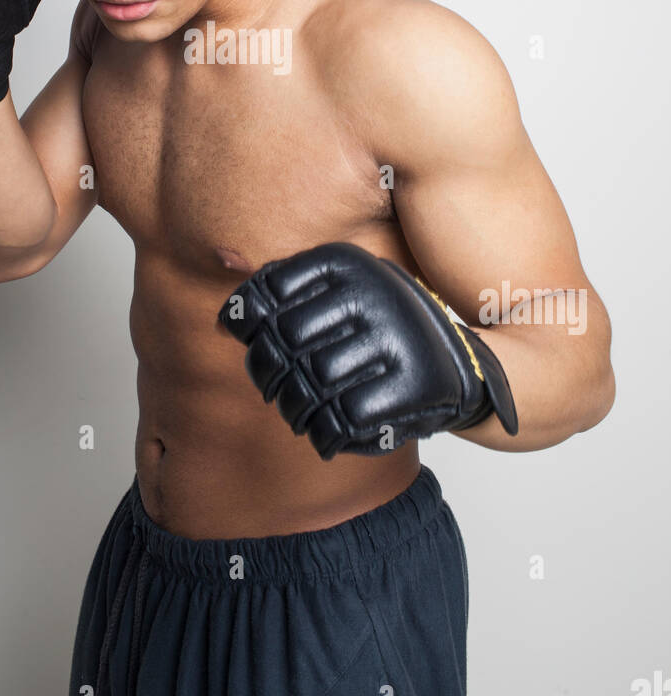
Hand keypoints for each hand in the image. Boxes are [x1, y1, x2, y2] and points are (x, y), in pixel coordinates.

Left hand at [217, 241, 517, 460]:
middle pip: (283, 340)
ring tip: (299, 415)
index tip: (253, 344)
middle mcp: (373, 290)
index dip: (249, 324)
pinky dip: (326, 434)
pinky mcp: (413, 383)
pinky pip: (343, 418)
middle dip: (268, 374)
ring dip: (294, 410)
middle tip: (273, 390)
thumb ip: (284, 300)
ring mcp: (395, 336)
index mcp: (349, 261)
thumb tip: (226, 319)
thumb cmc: (384, 333)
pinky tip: (327, 433)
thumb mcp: (340, 296)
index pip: (268, 288)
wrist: (468, 366)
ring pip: (310, 384)